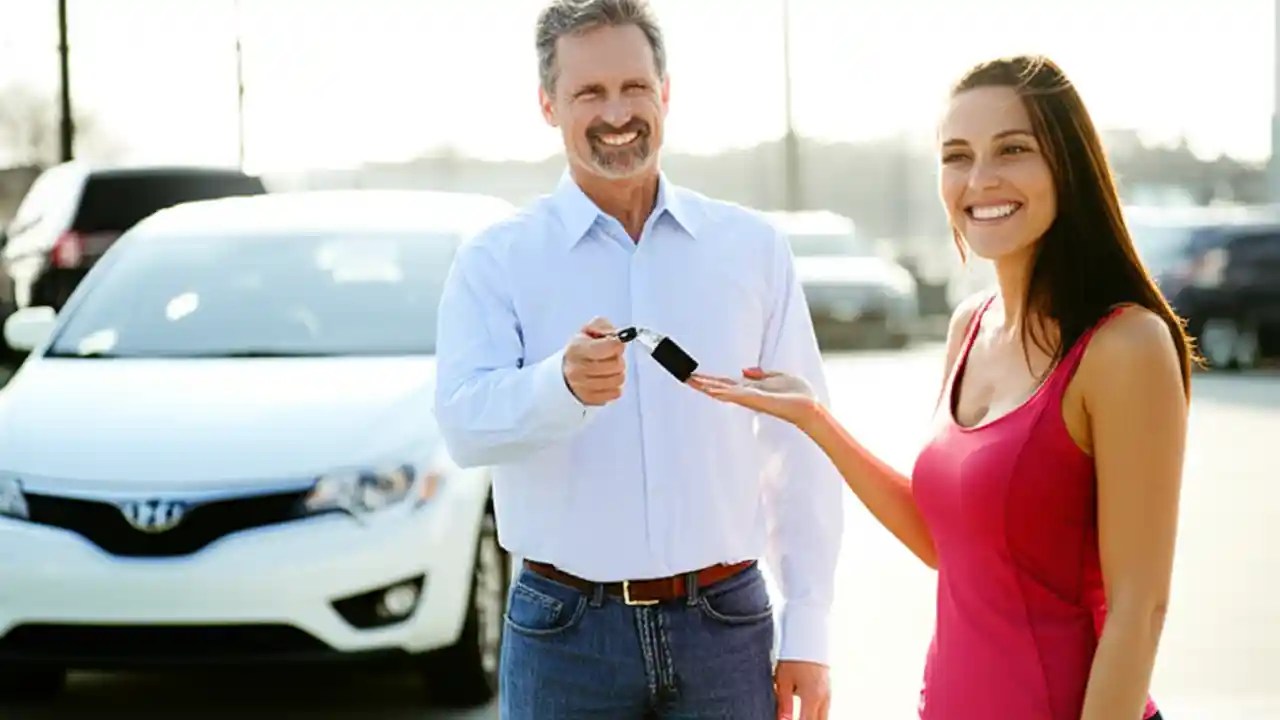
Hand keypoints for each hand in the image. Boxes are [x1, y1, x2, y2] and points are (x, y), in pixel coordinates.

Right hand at [562, 317, 625, 405]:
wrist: (564, 371)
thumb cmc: (580, 350)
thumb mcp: (588, 330)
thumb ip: (603, 326)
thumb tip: (618, 335)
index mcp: (577, 348)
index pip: (611, 346)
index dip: (617, 344)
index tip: (613, 343)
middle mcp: (577, 369)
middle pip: (617, 364)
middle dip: (617, 359)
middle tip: (609, 357)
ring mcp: (582, 387)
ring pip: (618, 379)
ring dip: (617, 373)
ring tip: (607, 368)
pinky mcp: (589, 400)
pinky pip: (616, 393)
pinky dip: (614, 386)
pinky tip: (605, 380)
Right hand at [688, 367, 819, 426]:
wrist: (810, 407)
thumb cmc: (799, 394)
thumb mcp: (780, 375)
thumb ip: (762, 373)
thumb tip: (744, 370)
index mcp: (750, 388)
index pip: (724, 382)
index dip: (709, 379)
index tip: (693, 375)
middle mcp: (746, 394)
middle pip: (718, 386)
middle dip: (700, 382)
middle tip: (682, 376)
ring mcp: (749, 398)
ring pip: (722, 391)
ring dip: (705, 386)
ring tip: (688, 380)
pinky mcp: (755, 400)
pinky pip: (734, 394)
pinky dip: (721, 391)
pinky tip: (708, 388)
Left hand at [775, 660, 830, 719]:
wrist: (809, 638)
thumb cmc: (793, 657)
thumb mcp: (783, 681)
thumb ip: (784, 704)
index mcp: (811, 698)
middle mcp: (823, 698)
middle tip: (793, 719)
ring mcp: (828, 693)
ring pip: (823, 717)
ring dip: (813, 719)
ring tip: (801, 715)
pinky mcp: (828, 688)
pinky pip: (825, 708)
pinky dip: (817, 714)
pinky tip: (809, 713)